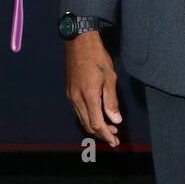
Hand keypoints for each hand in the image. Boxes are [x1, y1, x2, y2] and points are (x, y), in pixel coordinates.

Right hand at [64, 31, 121, 146]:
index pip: (97, 124)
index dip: (106, 135)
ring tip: (108, 129)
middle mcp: (76, 98)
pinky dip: (87, 118)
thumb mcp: (110, 78)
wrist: (78, 42)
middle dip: (101, 134)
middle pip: (88, 124)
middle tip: (114, 137)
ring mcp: (71, 95)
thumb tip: (115, 120)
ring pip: (81, 119)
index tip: (115, 141)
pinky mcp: (69, 91)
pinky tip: (96, 116)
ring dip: (94, 126)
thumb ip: (111, 101)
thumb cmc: (97, 57)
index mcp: (88, 96)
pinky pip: (77, 111)